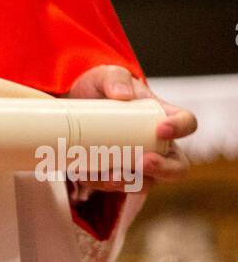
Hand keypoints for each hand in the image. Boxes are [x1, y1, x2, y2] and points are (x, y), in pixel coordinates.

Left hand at [66, 64, 196, 189]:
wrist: (73, 101)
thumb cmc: (100, 88)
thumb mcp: (105, 75)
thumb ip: (115, 78)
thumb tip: (122, 94)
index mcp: (163, 116)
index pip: (188, 123)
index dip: (180, 128)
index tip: (161, 129)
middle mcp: (157, 145)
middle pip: (177, 166)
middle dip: (163, 169)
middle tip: (142, 162)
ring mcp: (138, 163)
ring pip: (146, 183)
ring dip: (129, 183)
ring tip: (108, 175)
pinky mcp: (115, 173)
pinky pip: (115, 186)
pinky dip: (103, 184)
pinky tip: (89, 177)